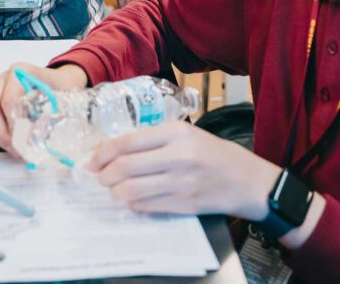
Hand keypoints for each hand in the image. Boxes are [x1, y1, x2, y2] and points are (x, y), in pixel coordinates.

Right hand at [0, 61, 87, 152]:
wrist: (62, 80)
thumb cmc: (63, 86)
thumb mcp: (66, 94)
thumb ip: (56, 112)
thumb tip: (43, 139)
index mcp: (20, 72)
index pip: (9, 101)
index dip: (15, 125)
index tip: (26, 142)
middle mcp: (5, 79)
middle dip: (3, 135)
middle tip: (19, 152)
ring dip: (0, 138)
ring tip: (19, 151)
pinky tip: (16, 145)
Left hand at [86, 120, 278, 219]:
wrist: (248, 181)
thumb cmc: (215, 153)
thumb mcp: (187, 133)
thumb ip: (155, 139)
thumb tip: (116, 149)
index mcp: (176, 133)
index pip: (128, 142)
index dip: (103, 152)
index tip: (91, 159)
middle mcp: (178, 157)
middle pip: (126, 167)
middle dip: (104, 174)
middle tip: (98, 176)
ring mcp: (181, 183)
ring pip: (133, 190)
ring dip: (115, 192)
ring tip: (112, 189)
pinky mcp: (185, 205)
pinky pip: (148, 206)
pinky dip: (132, 204)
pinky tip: (130, 199)